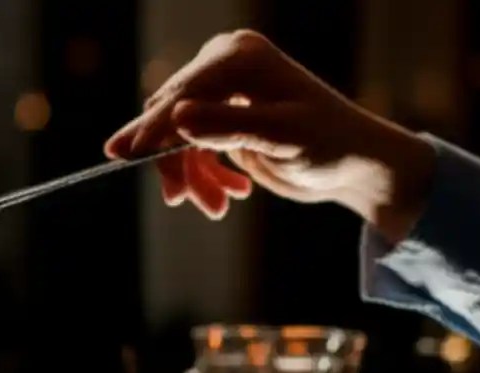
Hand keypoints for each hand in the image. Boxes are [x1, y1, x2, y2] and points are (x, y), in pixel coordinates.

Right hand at [105, 29, 433, 240]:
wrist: (355, 165)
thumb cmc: (329, 145)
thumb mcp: (281, 137)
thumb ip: (228, 127)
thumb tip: (177, 117)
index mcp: (239, 58)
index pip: (179, 94)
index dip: (150, 128)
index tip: (124, 157)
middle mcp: (226, 65)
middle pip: (170, 116)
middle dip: (175, 162)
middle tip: (182, 201)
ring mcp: (222, 90)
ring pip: (175, 138)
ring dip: (191, 176)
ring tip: (216, 207)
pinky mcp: (222, 116)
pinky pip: (190, 149)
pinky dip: (204, 176)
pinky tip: (231, 194)